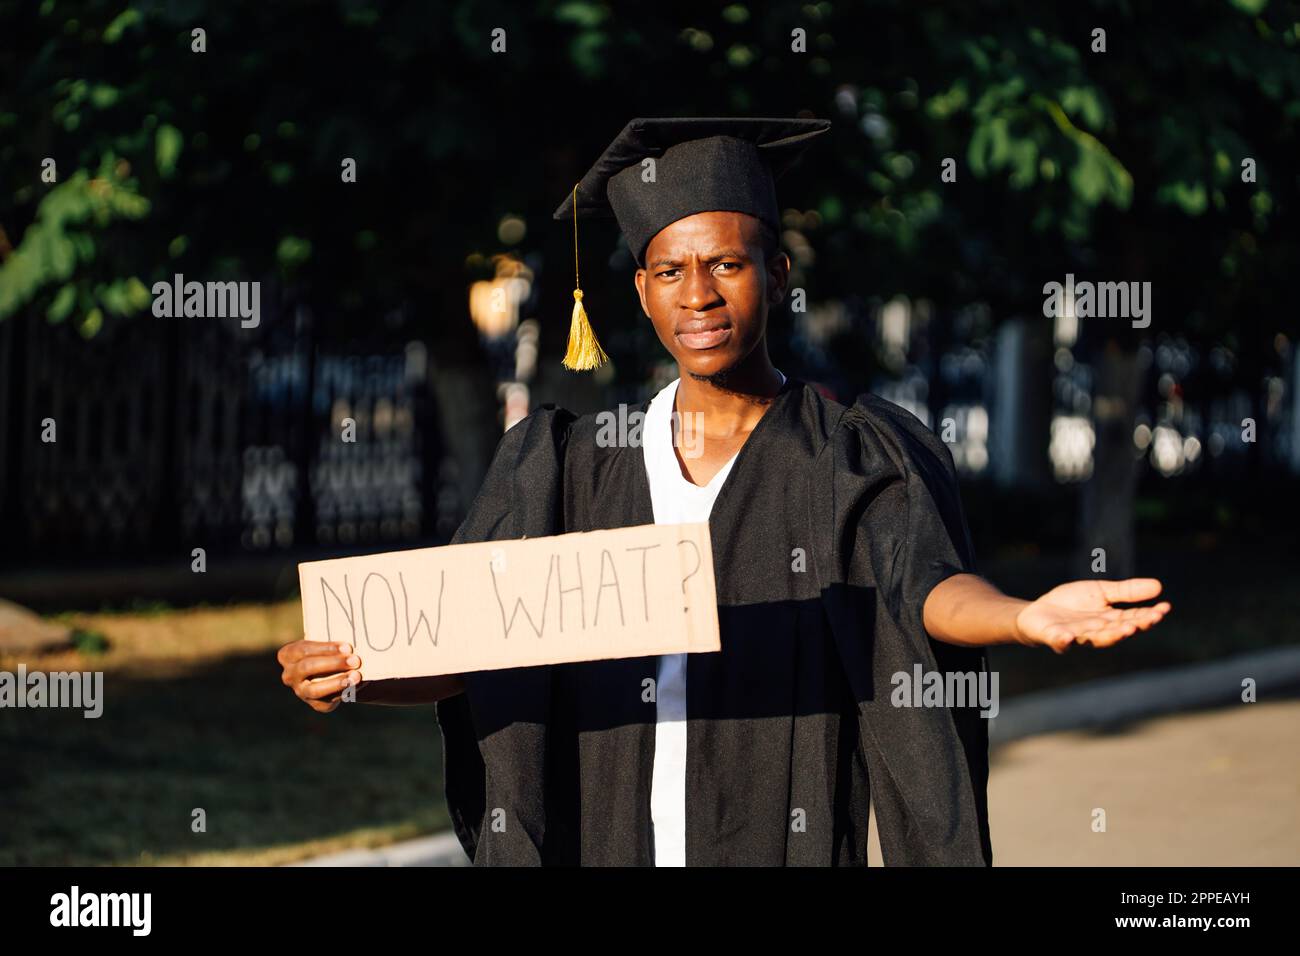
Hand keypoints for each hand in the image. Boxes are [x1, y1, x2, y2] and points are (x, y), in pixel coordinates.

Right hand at [277, 638, 361, 712]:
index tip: (347, 648)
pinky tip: (355, 686)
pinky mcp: (315, 704)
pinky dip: (342, 693)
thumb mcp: (326, 644)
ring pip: (314, 690)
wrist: (334, 670)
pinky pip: (327, 701)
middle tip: (355, 661)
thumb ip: (333, 645)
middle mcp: (289, 675)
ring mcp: (300, 691)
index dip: (326, 648)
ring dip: (336, 683)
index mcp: (288, 654)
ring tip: (356, 676)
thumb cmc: (329, 651)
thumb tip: (349, 646)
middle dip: (333, 664)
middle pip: (307, 668)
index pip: (303, 650)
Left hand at [1014, 579, 1170, 653]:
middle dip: (1136, 626)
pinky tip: (1069, 637)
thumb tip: (1159, 586)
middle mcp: (1097, 632)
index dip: (1149, 615)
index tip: (1165, 607)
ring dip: (1112, 635)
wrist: (1038, 612)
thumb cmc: (1072, 604)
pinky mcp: (1054, 637)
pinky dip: (1064, 641)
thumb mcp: (1101, 592)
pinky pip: (1060, 642)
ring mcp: (1077, 637)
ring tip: (1127, 629)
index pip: (1133, 619)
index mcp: (1110, 621)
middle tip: (1151, 619)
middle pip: (1119, 631)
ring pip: (1096, 639)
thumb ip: (1126, 592)